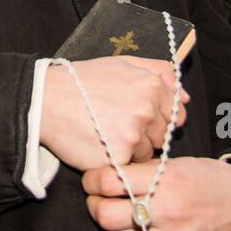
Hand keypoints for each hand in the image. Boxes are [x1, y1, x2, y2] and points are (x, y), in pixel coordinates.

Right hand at [40, 55, 189, 171]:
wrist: (46, 100)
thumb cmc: (81, 81)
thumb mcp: (122, 63)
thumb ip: (160, 72)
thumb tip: (185, 96)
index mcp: (151, 86)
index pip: (175, 114)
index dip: (156, 117)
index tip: (136, 115)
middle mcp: (147, 110)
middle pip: (162, 135)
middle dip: (145, 133)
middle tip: (116, 124)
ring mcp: (134, 135)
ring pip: (147, 152)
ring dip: (132, 149)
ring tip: (106, 134)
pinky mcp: (119, 158)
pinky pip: (130, 167)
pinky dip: (117, 161)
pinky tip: (100, 145)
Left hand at [81, 157, 230, 230]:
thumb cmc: (212, 180)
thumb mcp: (179, 163)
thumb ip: (145, 171)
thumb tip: (109, 174)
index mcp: (167, 179)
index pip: (108, 182)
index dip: (92, 180)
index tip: (92, 181)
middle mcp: (170, 210)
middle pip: (104, 215)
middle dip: (94, 206)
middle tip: (98, 201)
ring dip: (118, 228)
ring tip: (127, 218)